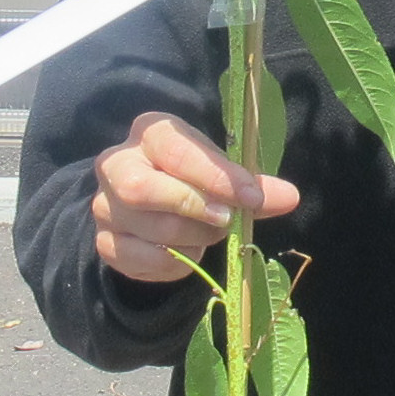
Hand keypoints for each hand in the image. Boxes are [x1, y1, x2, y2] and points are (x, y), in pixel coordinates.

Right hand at [92, 112, 299, 284]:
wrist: (153, 207)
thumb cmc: (193, 179)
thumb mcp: (221, 173)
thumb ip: (251, 185)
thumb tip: (289, 196)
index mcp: (149, 132)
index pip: (175, 149)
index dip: (214, 175)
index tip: (251, 196)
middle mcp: (116, 164)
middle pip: (142, 190)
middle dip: (193, 208)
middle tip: (226, 220)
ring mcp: (105, 205)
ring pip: (148, 228)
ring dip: (191, 238)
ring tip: (209, 235)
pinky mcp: (106, 242)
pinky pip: (140, 260)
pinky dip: (174, 263)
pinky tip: (188, 253)